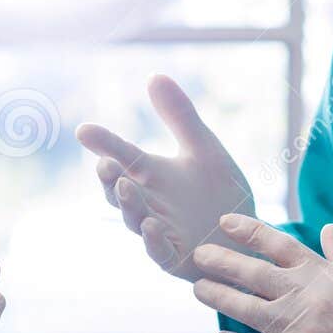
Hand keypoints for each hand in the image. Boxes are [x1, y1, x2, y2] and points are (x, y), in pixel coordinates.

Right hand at [76, 75, 255, 281]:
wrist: (248, 236)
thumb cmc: (221, 193)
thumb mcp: (204, 149)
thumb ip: (180, 116)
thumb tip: (154, 74)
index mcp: (152, 175)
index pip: (123, 155)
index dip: (104, 143)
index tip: (84, 129)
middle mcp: (149, 203)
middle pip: (120, 190)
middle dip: (110, 179)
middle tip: (104, 163)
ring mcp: (159, 232)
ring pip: (135, 219)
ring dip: (129, 205)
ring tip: (125, 187)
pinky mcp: (175, 258)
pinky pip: (159, 251)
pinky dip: (153, 240)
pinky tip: (151, 225)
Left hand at [192, 214, 332, 332]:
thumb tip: (326, 228)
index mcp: (326, 276)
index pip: (278, 244)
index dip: (247, 231)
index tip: (223, 223)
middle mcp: (306, 297)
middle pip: (252, 272)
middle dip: (220, 260)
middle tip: (198, 255)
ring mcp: (295, 330)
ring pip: (243, 306)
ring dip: (216, 295)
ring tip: (197, 288)